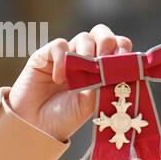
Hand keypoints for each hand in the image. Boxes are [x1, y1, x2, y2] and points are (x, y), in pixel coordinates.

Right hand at [8, 25, 132, 141]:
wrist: (37, 125)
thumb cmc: (67, 116)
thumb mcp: (92, 103)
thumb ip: (104, 85)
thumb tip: (118, 70)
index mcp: (103, 69)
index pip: (119, 47)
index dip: (123, 49)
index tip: (123, 62)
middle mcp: (87, 59)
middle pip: (103, 34)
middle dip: (107, 42)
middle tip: (104, 59)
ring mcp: (68, 55)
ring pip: (84, 37)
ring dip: (87, 53)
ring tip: (81, 76)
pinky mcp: (46, 55)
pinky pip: (60, 45)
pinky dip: (62, 60)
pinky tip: (59, 79)